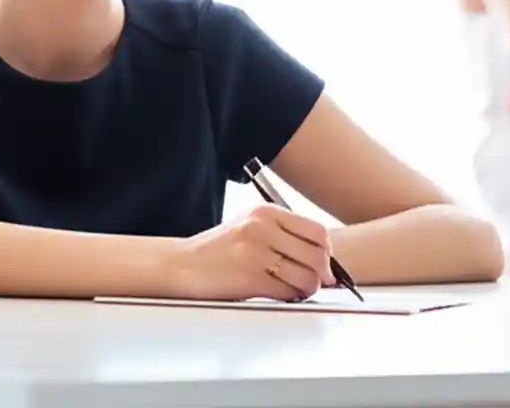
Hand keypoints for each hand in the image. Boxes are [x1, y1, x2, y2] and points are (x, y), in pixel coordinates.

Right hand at [176, 204, 334, 300]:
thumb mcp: (250, 227)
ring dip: (309, 288)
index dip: (327, 251)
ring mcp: (256, 253)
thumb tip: (322, 255)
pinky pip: (288, 292)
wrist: (182, 265)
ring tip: (299, 290)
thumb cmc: (219, 250)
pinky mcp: (249, 278)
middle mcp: (262, 228)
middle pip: (317, 254)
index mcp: (265, 212)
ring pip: (307, 276)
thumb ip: (283, 234)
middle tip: (320, 282)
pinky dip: (292, 297)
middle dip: (323, 273)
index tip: (326, 263)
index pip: (316, 231)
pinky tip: (284, 294)